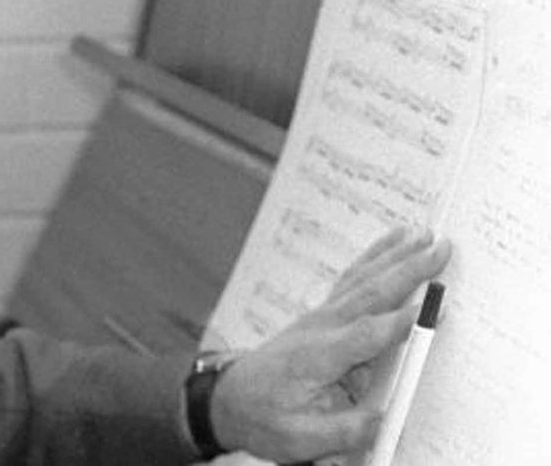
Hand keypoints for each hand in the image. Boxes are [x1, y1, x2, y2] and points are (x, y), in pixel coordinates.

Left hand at [208, 227, 450, 463]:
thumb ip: (346, 430)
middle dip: (408, 271)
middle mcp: (321, 328)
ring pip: (363, 280)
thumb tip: (386, 419)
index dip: (398, 323)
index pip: (364, 336)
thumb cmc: (265, 419)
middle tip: (442, 249)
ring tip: (424, 234)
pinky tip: (393, 241)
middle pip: (369, 295)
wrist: (231, 399)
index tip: (434, 309)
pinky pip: (354, 280)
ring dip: (395, 256)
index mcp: (317, 357)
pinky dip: (376, 258)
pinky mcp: (325, 315)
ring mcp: (322, 317)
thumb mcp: (301, 439)